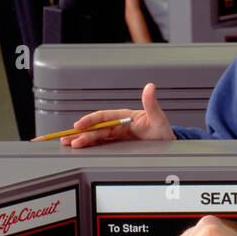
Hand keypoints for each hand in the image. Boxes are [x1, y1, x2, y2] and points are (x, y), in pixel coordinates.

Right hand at [52, 82, 173, 145]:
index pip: (103, 117)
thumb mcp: (158, 118)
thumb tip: (150, 87)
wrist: (167, 144)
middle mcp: (118, 125)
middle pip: (96, 128)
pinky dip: (90, 146)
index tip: (80, 125)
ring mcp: (117, 135)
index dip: (90, 120)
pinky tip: (80, 148)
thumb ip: (151, 104)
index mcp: (125, 117)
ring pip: (96, 137)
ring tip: (69, 144)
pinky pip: (101, 144)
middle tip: (69, 139)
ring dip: (82, 139)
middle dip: (82, 133)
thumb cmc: (162, 131)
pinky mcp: (118, 145)